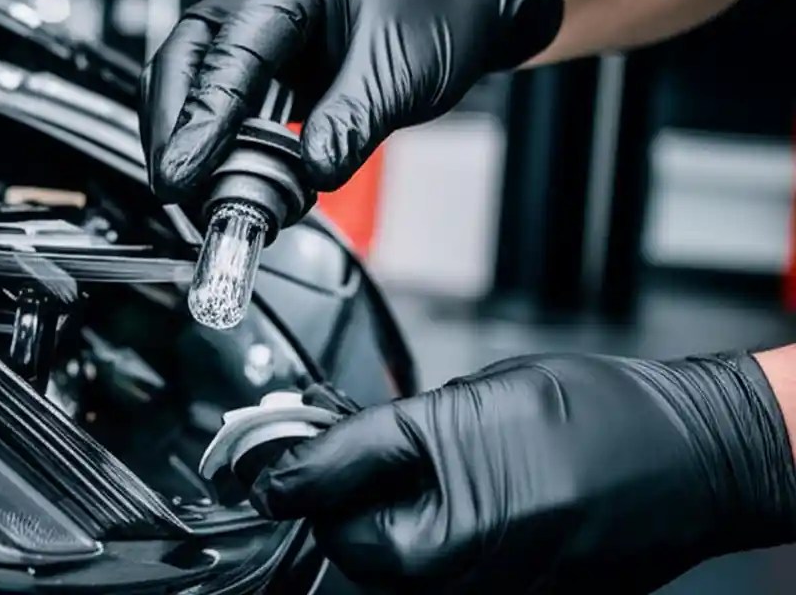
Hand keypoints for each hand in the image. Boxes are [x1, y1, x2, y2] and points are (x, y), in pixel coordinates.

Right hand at [139, 0, 561, 200]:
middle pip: (183, 66)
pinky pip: (215, 109)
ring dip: (186, 145)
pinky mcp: (254, 69)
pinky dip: (212, 149)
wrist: (454, 13)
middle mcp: (255, 0)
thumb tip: (312, 171)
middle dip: (173, 133)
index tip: (184, 171)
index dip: (200, 118)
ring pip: (188, 88)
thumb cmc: (431, 17)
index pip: (228, 54)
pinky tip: (224, 184)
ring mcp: (247, 32)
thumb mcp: (400, 72)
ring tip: (199, 200)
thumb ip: (353, 121)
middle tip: (175, 191)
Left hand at [253, 353, 795, 593]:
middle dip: (356, 488)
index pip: (326, 521)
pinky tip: (476, 484)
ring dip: (401, 505)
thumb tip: (290, 467)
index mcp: (443, 547)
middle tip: (382, 439)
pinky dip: (444, 523)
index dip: (307, 471)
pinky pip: (451, 566)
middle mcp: (465, 588)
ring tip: (444, 455)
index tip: (299, 441)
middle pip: (361, 547)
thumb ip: (362, 443)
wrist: (693, 452)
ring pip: (404, 556)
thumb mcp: (458, 408)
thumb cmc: (596, 419)